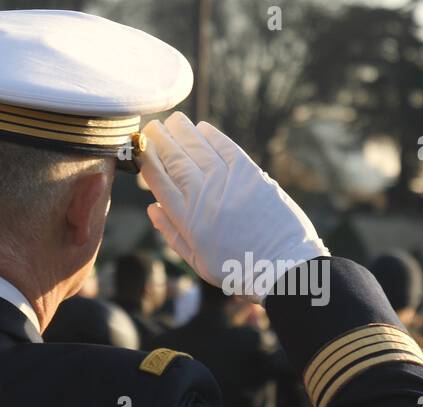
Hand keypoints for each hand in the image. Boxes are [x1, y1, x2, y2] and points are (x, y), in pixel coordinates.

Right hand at [140, 112, 328, 302]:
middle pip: (174, 158)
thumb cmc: (239, 269)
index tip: (140, 147)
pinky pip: (226, 147)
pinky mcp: (250, 174)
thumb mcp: (198, 262)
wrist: (282, 267)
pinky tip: (203, 129)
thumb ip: (172, 234)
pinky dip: (212, 136)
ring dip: (182, 131)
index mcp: (186, 218)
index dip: (146, 159)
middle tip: (152, 127)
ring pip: (196, 147)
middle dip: (159, 139)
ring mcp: (226, 181)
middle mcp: (202, 195)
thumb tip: (152, 208)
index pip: (157, 180)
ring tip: (173, 121)